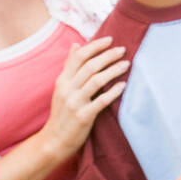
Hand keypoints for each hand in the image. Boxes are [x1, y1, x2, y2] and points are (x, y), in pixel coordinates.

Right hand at [42, 36, 128, 160]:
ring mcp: (75, 103)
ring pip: (96, 80)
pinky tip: (123, 86)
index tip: (110, 39)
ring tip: (126, 64)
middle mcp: (67, 89)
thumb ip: (69, 67)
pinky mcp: (83, 116)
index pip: (78, 56)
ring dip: (113, 70)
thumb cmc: (61, 113)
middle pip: (90, 66)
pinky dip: (113, 92)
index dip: (95, 46)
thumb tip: (75, 45)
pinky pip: (101, 101)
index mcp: (62, 80)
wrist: (54, 140)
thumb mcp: (61, 88)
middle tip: (122, 50)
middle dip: (108, 55)